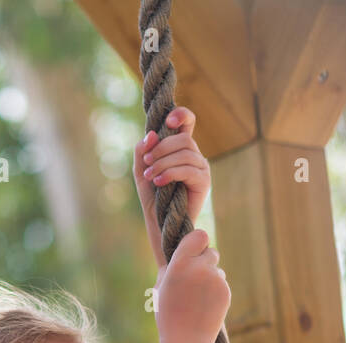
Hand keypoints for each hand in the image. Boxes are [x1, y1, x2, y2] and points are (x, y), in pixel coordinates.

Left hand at [134, 106, 210, 271]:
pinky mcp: (204, 182)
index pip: (187, 122)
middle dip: (162, 149)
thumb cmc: (153, 198)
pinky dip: (171, 173)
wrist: (161, 224)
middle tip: (147, 164)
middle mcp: (194, 155)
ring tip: (150, 177)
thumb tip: (153, 134)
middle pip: (183, 138)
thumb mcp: (142, 171)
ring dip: (163, 163)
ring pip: (185, 152)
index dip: (181, 115)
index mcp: (180, 148)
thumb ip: (143, 152)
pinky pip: (189, 169)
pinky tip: (159, 183)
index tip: (167, 122)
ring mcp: (201, 167)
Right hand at [156, 228, 229, 342]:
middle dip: (206, 261)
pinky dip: (215, 291)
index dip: (198, 242)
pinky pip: (222, 283)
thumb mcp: (161, 289)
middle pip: (211, 252)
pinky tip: (204, 306)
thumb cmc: (168, 315)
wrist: (187, 341)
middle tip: (196, 276)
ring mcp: (215, 280)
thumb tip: (178, 254)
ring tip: (197, 298)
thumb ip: (170, 269)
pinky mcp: (225, 291)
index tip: (195, 249)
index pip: (199, 236)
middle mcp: (199, 268)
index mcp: (179, 264)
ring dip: (210, 278)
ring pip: (217, 269)